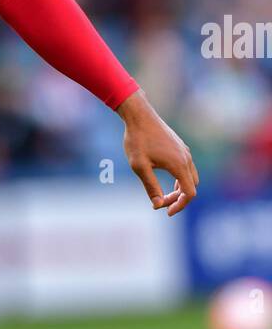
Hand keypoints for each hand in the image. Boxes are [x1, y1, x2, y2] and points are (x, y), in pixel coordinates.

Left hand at [118, 89, 197, 215]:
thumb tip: (158, 205)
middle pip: (191, 186)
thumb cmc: (137, 140)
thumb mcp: (140, 167)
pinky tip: (166, 181)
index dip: (179, 206)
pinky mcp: (180, 147)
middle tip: (160, 203)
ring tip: (162, 195)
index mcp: (178, 165)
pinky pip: (187, 168)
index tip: (166, 212)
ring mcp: (185, 151)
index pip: (189, 193)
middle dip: (178, 199)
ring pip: (190, 177)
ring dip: (180, 189)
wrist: (139, 116)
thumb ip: (151, 187)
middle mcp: (186, 158)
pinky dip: (180, 179)